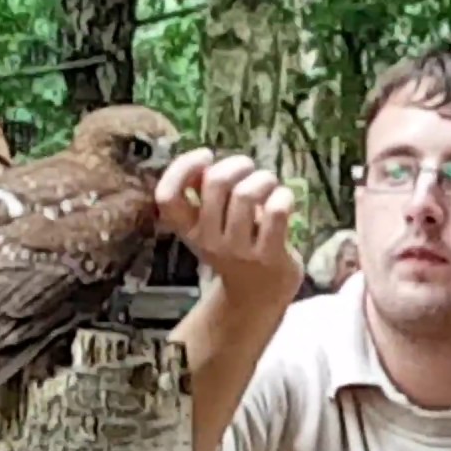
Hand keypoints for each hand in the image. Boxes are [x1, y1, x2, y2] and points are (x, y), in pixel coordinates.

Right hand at [155, 148, 302, 309]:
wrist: (258, 294)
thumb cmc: (236, 245)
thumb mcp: (210, 224)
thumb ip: (203, 194)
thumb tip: (203, 161)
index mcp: (188, 229)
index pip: (167, 197)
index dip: (182, 167)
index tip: (205, 156)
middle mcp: (208, 240)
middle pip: (216, 183)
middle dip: (238, 164)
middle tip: (249, 169)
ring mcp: (238, 250)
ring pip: (247, 194)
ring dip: (264, 178)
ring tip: (269, 184)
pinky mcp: (268, 255)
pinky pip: (276, 212)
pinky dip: (283, 197)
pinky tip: (283, 200)